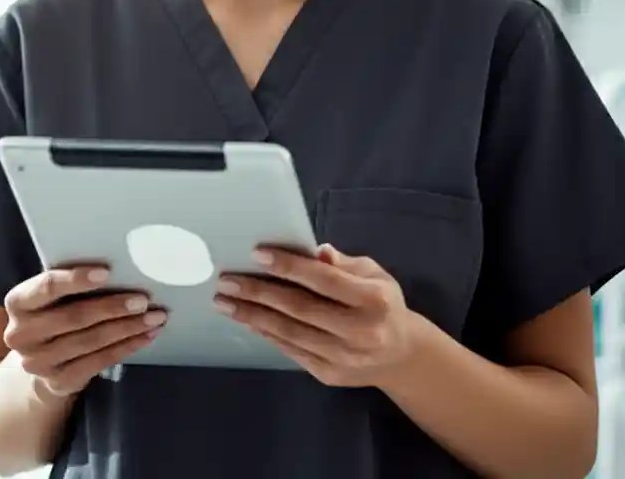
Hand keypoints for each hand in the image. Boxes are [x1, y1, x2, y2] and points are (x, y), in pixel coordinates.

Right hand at [3, 267, 166, 396]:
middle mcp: (21, 334)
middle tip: (143, 299)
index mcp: (17, 303)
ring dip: (127, 327)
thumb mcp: (49, 297)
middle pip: (74, 317)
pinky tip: (147, 336)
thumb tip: (119, 269)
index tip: (107, 272)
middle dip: (113, 307)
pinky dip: (127, 347)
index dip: (76, 279)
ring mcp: (39, 362)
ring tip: (155, 316)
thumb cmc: (52, 314)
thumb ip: (69, 285)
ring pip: (91, 341)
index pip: (46, 287)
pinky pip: (99, 361)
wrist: (38, 361)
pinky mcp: (59, 381)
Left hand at [213, 244, 415, 387]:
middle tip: (226, 281)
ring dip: (252, 315)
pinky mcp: (329, 374)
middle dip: (258, 292)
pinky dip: (265, 333)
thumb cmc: (381, 304)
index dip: (289, 266)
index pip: (324, 280)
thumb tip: (315, 250)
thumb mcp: (374, 275)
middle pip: (300, 308)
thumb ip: (342, 264)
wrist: (400, 356)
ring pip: (290, 332)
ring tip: (224, 301)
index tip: (257, 254)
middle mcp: (360, 330)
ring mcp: (344, 356)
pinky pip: (290, 350)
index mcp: (373, 299)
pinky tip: (247, 320)